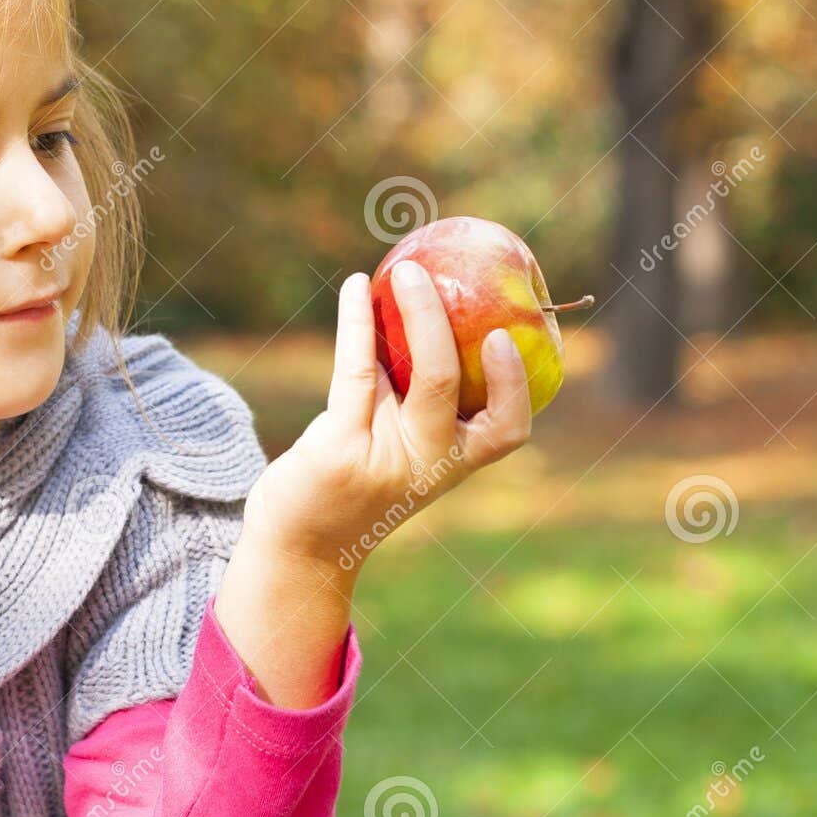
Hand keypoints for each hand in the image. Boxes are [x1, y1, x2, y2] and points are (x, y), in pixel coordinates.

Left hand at [243, 260, 533, 572]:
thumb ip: (408, 397)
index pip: (507, 430)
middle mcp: (428, 465)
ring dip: (411, 312)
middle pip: (453, 385)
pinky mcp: (341, 449)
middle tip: (430, 274)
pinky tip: (354, 289)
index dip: (514, 383)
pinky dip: (356, 323)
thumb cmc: (351, 484)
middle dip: (445, 322)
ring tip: (404, 271)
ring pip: (415, 374)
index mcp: (453, 465)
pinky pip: (356, 370)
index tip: (504, 337)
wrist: (301, 546)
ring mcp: (385, 458)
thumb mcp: (394, 446)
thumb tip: (420, 312)